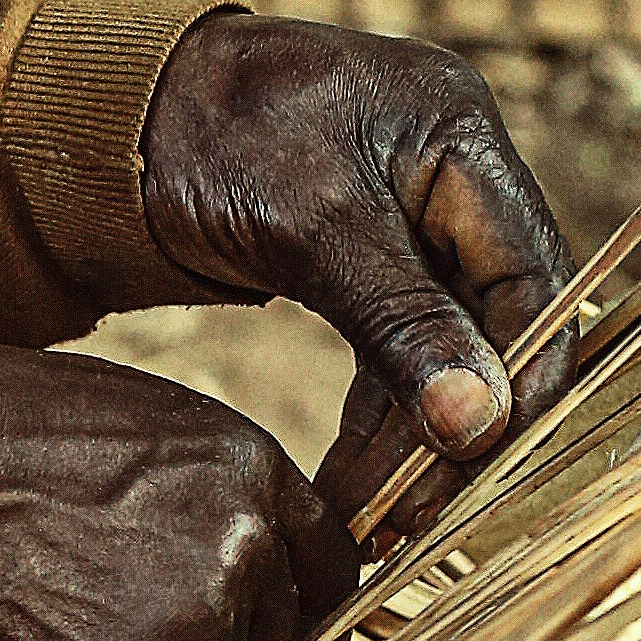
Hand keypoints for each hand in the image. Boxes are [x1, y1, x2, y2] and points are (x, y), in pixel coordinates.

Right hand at [0, 341, 353, 640]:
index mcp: (251, 465)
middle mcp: (245, 541)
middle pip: (270, 639)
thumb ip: (201, 490)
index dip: (293, 606)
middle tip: (109, 623)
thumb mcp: (129, 427)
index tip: (266, 633)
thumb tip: (232, 554)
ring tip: (55, 617)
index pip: (329, 564)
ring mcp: (197, 618)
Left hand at [139, 15, 573, 533]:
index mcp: (461, 139)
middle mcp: (452, 179)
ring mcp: (408, 222)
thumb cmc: (207, 135)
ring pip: (437, 350)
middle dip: (462, 425)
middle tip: (421, 516)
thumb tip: (482, 425)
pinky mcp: (361, 264)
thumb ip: (401, 322)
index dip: (523, 375)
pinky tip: (354, 492)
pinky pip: (388, 353)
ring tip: (378, 526)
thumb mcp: (312, 227)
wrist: (106, 114)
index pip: (533, 277)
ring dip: (413, 441)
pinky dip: (374, 422)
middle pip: (493, 323)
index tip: (486, 460)